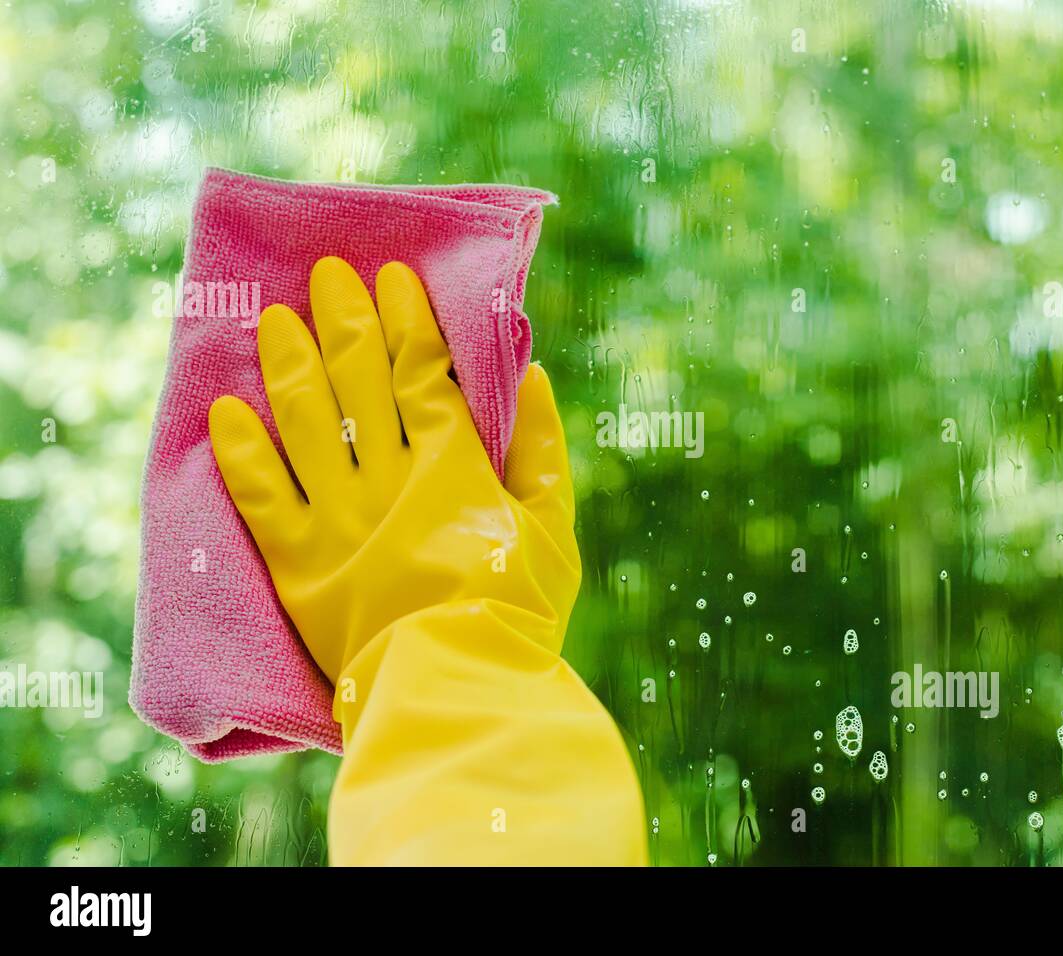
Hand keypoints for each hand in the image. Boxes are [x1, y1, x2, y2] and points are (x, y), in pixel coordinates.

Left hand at [207, 256, 579, 683]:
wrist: (454, 683)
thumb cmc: (518, 608)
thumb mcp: (554, 527)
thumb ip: (542, 449)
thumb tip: (532, 375)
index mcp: (452, 464)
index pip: (420, 371)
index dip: (404, 320)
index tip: (388, 278)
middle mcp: (387, 476)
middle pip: (357, 381)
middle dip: (342, 321)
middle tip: (326, 276)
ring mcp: (336, 516)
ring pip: (304, 421)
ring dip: (288, 364)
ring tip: (274, 320)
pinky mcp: (296, 561)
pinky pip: (258, 494)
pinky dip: (241, 450)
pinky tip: (226, 410)